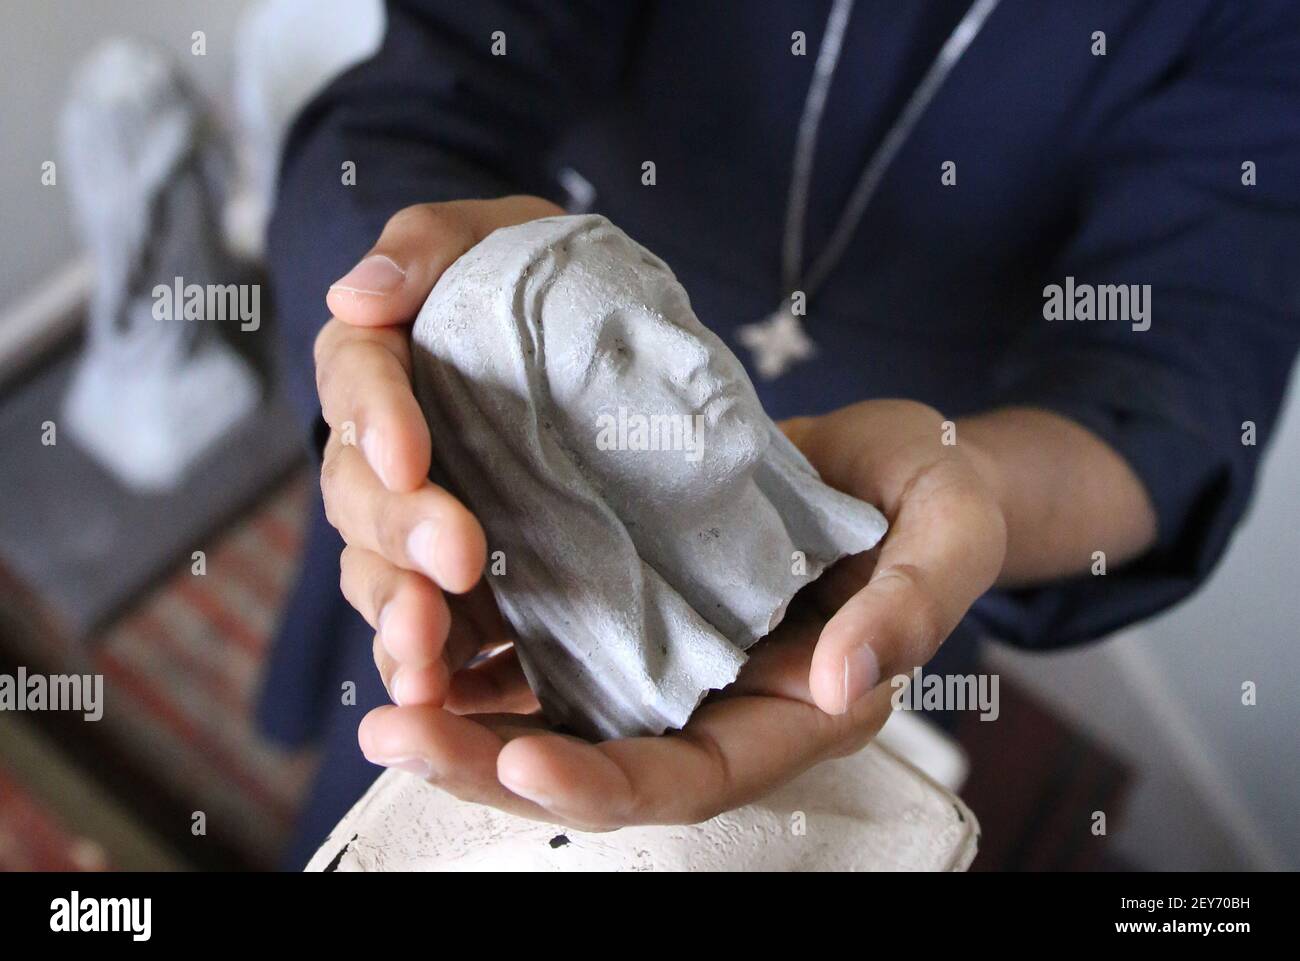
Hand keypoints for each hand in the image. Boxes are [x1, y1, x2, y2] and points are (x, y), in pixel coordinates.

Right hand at [315, 196, 561, 707]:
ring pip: (378, 574)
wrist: (597, 353)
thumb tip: (354, 294)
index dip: (374, 419)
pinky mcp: (453, 585)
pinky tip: (439, 697)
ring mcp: (413, 526)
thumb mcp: (500, 236)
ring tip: (429, 651)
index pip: (358, 381)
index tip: (408, 453)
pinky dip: (425, 665)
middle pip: (361, 495)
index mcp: (385, 362)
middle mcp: (383, 454)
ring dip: (397, 614)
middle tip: (457, 556)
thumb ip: (428, 247)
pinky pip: (422, 629)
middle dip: (403, 529)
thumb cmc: (540, 280)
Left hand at [357, 395, 1006, 829]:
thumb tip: (843, 681)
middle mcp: (717, 701)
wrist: (898, 459)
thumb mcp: (947, 540)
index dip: (604, 785)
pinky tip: (420, 618)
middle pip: (593, 762)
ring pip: (554, 708)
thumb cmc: (937, 502)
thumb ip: (908, 611)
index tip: (521, 761)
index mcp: (792, 714)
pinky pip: (551, 637)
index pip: (690, 780)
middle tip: (396, 733)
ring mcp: (669, 654)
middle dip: (490, 764)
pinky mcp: (635, 599)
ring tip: (382, 689)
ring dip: (464, 709)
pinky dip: (483, 641)